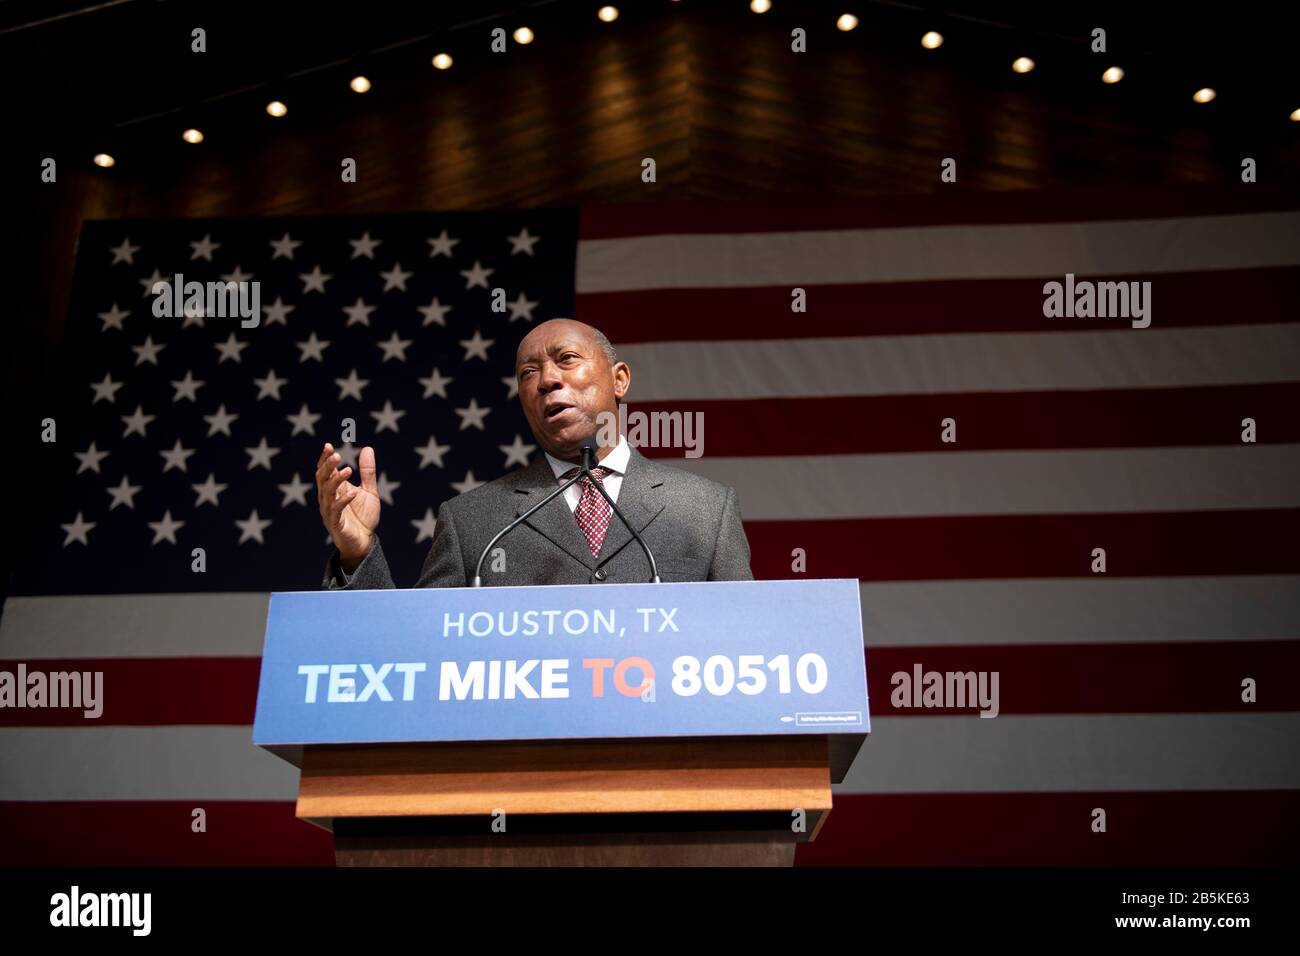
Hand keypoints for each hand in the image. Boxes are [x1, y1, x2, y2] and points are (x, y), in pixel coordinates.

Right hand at [316, 442, 380, 572]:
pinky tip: (353, 493)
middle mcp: (327, 499)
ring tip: (347, 470)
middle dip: (327, 466)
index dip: (324, 459)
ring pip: (327, 493)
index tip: (328, 446)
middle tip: (336, 455)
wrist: (364, 541)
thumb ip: (367, 471)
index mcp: (333, 490)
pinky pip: (336, 511)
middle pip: (322, 479)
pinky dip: (344, 500)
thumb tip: (368, 448)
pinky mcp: (335, 523)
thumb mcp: (369, 490)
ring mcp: (329, 511)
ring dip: (336, 481)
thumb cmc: (363, 516)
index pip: (324, 471)